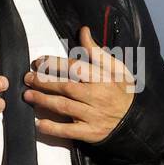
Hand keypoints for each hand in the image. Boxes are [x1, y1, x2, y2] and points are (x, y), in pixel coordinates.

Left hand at [24, 25, 134, 142]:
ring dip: (44, 101)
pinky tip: (39, 124)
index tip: (39, 62)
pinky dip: (53, 128)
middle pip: (66, 87)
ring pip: (65, 107)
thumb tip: (83, 31)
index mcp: (103, 79)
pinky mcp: (90, 133)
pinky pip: (69, 131)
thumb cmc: (123, 92)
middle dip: (44, 82)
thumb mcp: (116, 68)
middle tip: (27, 78)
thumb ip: (96, 51)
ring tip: (28, 95)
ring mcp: (93, 116)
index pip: (75, 68)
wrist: (136, 122)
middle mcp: (97, 97)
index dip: (55, 64)